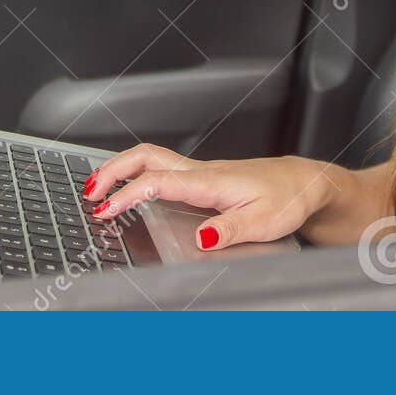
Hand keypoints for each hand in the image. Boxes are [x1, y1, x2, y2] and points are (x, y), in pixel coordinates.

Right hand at [82, 144, 337, 251]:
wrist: (306, 183)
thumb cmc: (288, 199)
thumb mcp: (265, 223)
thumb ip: (231, 231)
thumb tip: (201, 237)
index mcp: (211, 182)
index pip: (158, 183)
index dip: (127, 195)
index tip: (104, 210)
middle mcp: (202, 171)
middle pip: (146, 157)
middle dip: (112, 170)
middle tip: (89, 191)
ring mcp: (202, 171)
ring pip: (152, 158)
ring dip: (121, 168)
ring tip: (98, 186)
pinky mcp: (204, 177)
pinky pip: (162, 167)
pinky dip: (137, 172)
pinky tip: (132, 187)